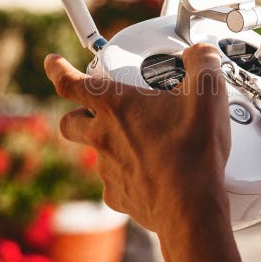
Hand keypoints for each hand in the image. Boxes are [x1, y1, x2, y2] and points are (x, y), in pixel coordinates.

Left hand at [44, 43, 231, 234]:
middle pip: (70, 121)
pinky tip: (151, 172)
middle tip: (97, 109)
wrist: (191, 207)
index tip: (52, 63)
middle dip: (76, 112)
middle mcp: (103, 137)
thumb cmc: (194, 150)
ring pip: (95, 152)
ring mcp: (108, 169)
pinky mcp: (119, 196)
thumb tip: (200, 54)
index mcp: (116, 106)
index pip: (70, 82)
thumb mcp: (208, 93)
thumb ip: (203, 62)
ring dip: (109, 143)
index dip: (57, 69)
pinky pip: (115, 181)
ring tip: (141, 142)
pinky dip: (128, 174)